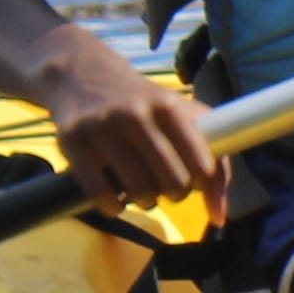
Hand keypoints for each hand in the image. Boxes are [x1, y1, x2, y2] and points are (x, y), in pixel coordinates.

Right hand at [37, 36, 223, 208]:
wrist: (82, 74)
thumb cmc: (144, 103)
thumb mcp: (183, 115)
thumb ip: (213, 158)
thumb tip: (220, 217)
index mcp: (169, 108)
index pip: (203, 165)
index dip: (202, 184)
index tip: (193, 181)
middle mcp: (136, 115)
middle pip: (173, 183)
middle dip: (175, 193)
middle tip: (167, 186)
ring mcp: (102, 128)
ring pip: (140, 192)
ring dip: (146, 201)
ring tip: (143, 190)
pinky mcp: (73, 143)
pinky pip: (101, 195)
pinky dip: (114, 207)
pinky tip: (117, 199)